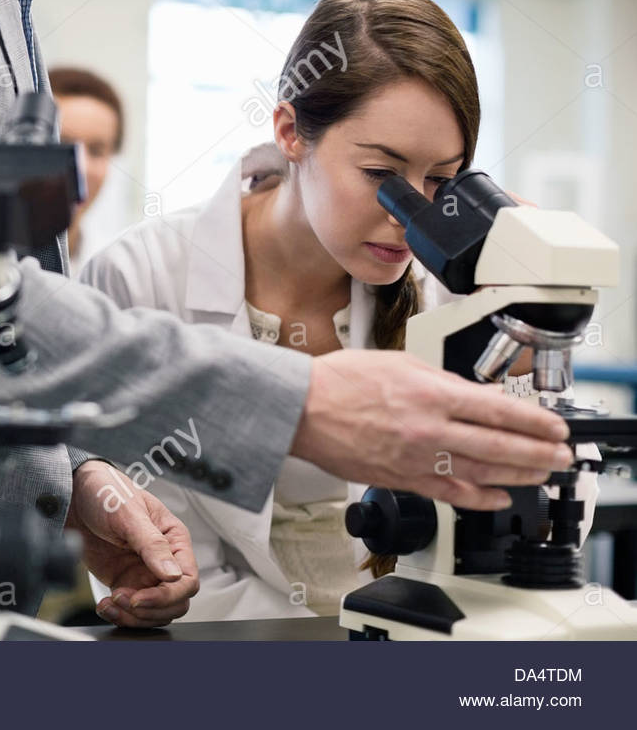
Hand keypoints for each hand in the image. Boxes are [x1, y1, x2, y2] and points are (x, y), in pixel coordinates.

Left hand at [68, 461, 198, 626]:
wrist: (73, 496)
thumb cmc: (105, 491)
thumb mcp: (128, 513)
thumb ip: (152, 544)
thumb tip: (174, 574)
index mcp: (173, 539)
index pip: (188, 580)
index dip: (168, 595)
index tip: (141, 598)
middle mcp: (163, 560)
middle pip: (175, 602)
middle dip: (150, 609)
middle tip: (122, 600)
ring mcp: (144, 573)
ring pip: (155, 612)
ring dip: (134, 617)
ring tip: (111, 604)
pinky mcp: (125, 582)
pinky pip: (132, 610)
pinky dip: (120, 615)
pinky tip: (105, 606)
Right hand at [292, 350, 572, 510]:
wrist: (300, 410)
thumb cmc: (338, 382)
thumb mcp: (398, 363)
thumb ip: (438, 380)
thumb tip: (470, 394)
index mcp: (431, 394)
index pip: (498, 410)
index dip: (534, 421)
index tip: (553, 425)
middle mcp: (429, 429)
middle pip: (499, 446)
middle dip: (538, 452)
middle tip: (560, 454)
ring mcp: (417, 459)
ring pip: (481, 474)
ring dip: (518, 476)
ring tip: (540, 474)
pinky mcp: (402, 480)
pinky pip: (450, 494)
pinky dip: (479, 499)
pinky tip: (498, 497)